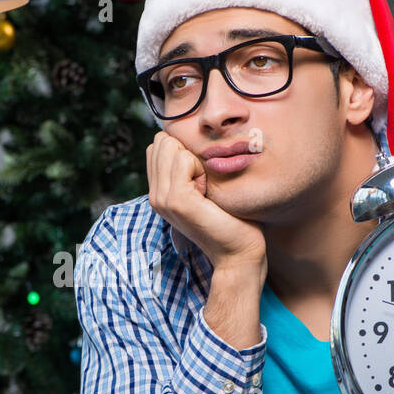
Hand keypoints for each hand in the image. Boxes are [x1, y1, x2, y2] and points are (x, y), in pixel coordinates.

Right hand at [146, 130, 265, 270]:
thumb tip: (187, 141)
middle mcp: (154, 195)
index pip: (158, 144)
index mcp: (159, 191)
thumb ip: (188, 169)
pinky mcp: (176, 200)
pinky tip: (207, 193)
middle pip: (162, 141)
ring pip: (170, 146)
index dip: (183, 151)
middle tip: (204, 184)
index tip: (200, 180)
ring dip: (195, 161)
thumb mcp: (203, 189)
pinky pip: (183, 159)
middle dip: (187, 153)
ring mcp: (162, 198)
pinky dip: (201, 169)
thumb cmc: (230, 219)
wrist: (238, 252)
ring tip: (206, 190)